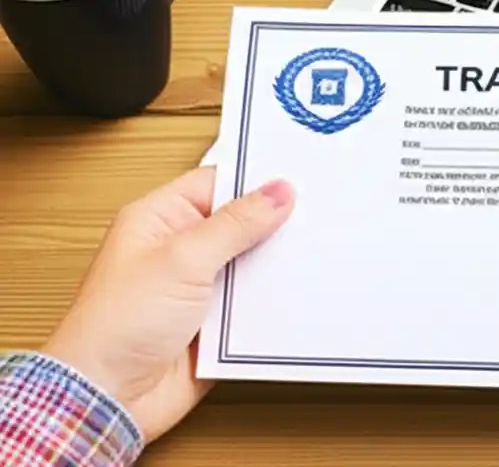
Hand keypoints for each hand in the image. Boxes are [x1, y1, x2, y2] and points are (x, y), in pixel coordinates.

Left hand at [42, 167, 294, 441]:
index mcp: (159, 219)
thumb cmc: (114, 326)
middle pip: (240, 222)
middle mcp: (179, 249)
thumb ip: (236, 223)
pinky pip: (255, 301)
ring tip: (306, 256)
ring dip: (273, 266)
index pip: (218, 183)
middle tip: (311, 220)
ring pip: (252, 263)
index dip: (256, 180)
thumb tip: (277, 192)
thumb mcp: (182, 260)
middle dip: (273, 226)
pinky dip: (272, 300)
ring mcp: (198, 286)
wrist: (109, 397)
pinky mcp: (215, 321)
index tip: (297, 182)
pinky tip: (292, 294)